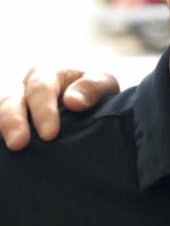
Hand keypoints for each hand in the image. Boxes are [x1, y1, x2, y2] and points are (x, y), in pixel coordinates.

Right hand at [0, 67, 119, 149]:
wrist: (93, 106)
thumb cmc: (96, 91)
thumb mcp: (103, 84)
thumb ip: (92, 87)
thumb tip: (73, 101)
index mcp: (48, 74)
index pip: (40, 89)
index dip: (43, 111)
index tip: (50, 134)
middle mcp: (25, 88)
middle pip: (11, 101)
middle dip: (14, 121)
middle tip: (18, 143)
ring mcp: (16, 106)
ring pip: (1, 111)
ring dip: (4, 129)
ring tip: (12, 148)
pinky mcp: (14, 123)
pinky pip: (1, 128)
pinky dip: (1, 135)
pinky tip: (5, 151)